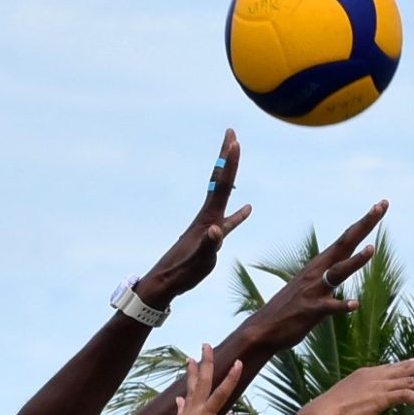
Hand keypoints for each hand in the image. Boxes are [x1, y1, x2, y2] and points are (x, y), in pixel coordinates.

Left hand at [138, 131, 251, 304]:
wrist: (167, 281)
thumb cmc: (182, 272)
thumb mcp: (197, 260)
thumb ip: (208, 245)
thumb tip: (218, 231)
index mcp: (207, 219)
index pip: (222, 186)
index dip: (229, 164)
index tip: (235, 141)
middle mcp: (208, 216)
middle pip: (220, 181)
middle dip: (226, 157)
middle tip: (231, 133)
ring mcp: (210, 225)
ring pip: (223, 194)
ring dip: (230, 175)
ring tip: (235, 158)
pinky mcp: (211, 237)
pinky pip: (229, 219)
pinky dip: (239, 213)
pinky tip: (247, 209)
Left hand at [154, 345, 241, 414]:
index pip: (221, 393)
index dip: (231, 378)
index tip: (239, 362)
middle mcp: (193, 413)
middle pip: (201, 383)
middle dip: (205, 364)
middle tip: (206, 345)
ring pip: (190, 391)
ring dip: (192, 375)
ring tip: (190, 360)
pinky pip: (182, 408)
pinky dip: (183, 400)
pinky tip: (180, 399)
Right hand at [242, 200, 385, 349]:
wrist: (265, 328)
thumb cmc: (292, 307)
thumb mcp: (314, 284)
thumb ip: (329, 274)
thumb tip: (342, 264)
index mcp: (321, 264)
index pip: (347, 238)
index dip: (364, 222)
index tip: (381, 205)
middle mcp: (319, 272)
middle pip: (345, 244)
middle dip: (364, 225)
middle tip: (381, 206)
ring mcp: (315, 290)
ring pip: (338, 272)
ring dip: (355, 261)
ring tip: (372, 249)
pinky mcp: (312, 311)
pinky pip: (330, 307)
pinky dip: (342, 305)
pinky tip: (355, 304)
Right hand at [304, 353, 413, 414]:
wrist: (324, 413)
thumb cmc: (331, 410)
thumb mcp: (347, 398)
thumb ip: (358, 397)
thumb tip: (361, 403)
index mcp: (367, 373)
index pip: (392, 367)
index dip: (407, 363)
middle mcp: (376, 375)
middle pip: (406, 366)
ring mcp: (380, 385)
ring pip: (412, 378)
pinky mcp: (383, 397)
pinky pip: (408, 395)